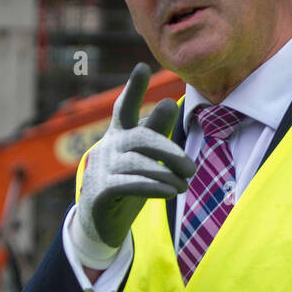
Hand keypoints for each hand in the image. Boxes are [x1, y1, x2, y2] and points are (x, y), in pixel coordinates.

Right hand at [73, 63, 194, 259]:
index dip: (133, 89)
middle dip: (169, 152)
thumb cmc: (126, 183)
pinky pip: (128, 184)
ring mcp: (100, 169)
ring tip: (184, 185)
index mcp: (118, 135)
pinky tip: (170, 192)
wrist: (99, 223)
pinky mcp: (99, 191)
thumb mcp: (143, 157)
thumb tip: (170, 101)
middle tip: (191, 168)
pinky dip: (152, 186)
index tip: (142, 67)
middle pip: (141, 139)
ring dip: (165, 174)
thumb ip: (155, 132)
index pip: (125, 108)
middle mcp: (107, 148)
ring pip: (138, 163)